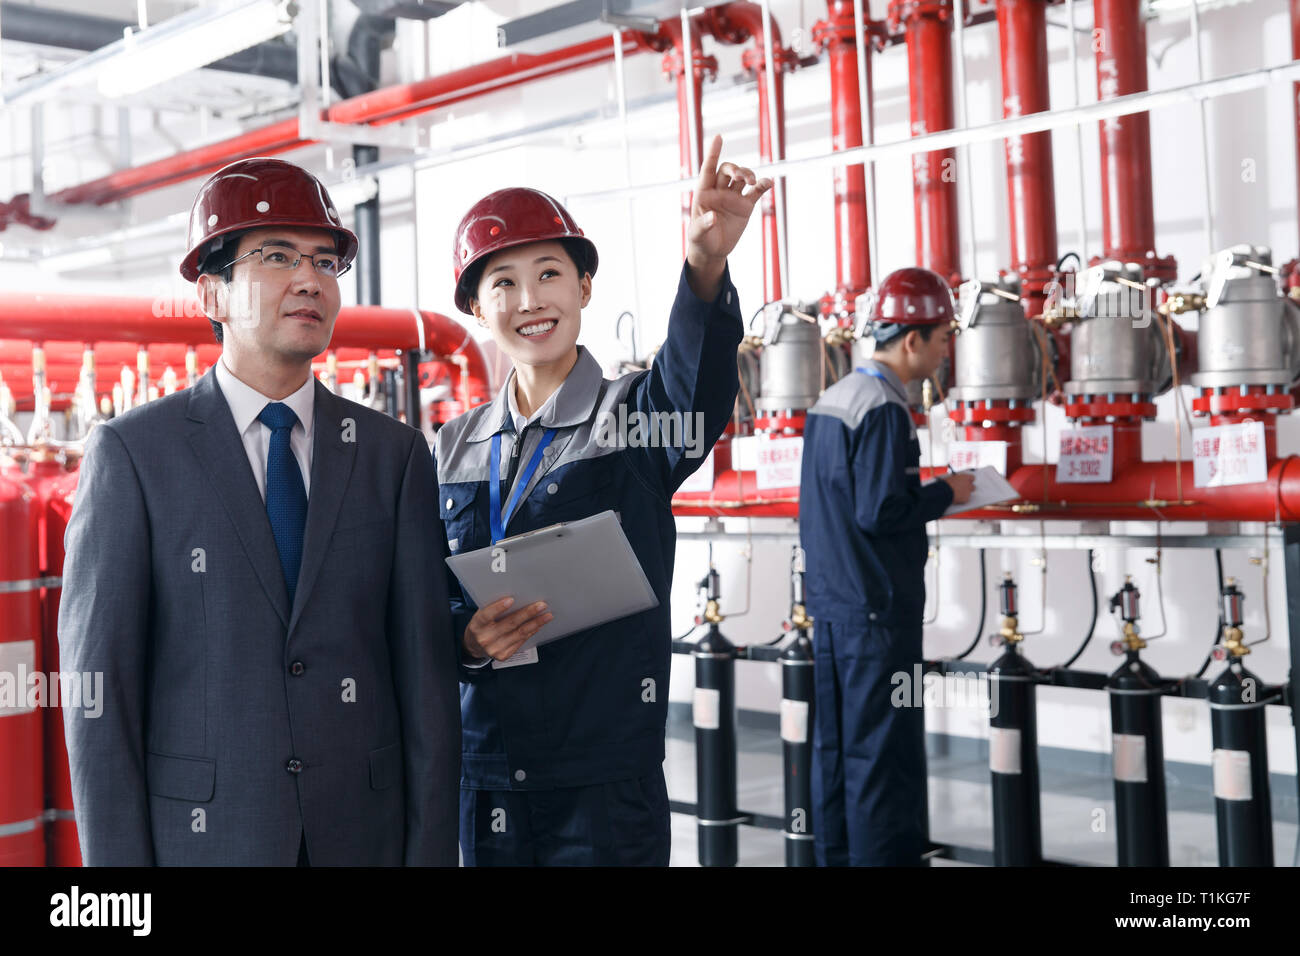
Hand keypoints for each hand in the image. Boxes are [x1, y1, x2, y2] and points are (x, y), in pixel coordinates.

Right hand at [463, 596, 552, 661]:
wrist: (474, 646)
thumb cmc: (481, 625)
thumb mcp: (481, 614)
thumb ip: (493, 607)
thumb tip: (516, 595)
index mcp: (477, 625)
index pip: (487, 615)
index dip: (498, 607)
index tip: (511, 599)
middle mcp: (485, 638)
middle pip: (510, 624)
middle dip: (528, 613)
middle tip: (541, 605)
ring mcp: (495, 649)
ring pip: (519, 633)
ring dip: (536, 623)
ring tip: (547, 615)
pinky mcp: (503, 655)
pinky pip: (521, 641)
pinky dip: (531, 632)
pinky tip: (539, 625)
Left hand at [685, 134, 773, 299]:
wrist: (713, 251)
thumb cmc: (700, 239)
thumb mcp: (697, 234)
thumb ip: (703, 225)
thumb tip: (713, 218)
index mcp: (703, 192)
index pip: (708, 168)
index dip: (713, 153)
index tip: (719, 137)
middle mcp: (719, 190)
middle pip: (728, 170)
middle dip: (735, 169)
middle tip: (741, 177)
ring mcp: (733, 196)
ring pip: (743, 178)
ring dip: (748, 175)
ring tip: (752, 182)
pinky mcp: (746, 206)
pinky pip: (756, 192)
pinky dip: (763, 185)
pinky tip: (769, 182)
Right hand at [941, 471, 974, 503]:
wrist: (944, 492)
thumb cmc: (945, 484)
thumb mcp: (951, 478)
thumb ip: (957, 479)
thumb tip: (956, 481)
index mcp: (965, 477)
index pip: (972, 478)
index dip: (969, 480)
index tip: (966, 482)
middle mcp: (968, 484)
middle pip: (973, 487)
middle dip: (969, 488)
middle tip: (964, 489)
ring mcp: (968, 492)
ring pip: (969, 494)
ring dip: (965, 494)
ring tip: (958, 495)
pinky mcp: (966, 499)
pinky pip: (965, 499)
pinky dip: (962, 500)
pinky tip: (956, 499)